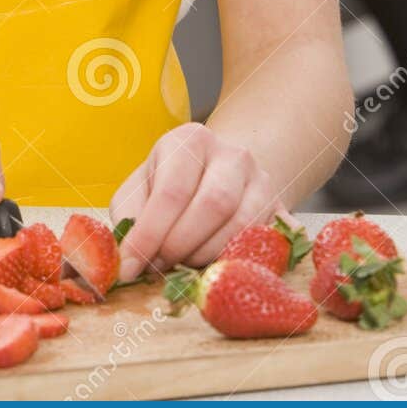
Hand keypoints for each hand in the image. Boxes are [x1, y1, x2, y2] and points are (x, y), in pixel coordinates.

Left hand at [109, 123, 285, 279]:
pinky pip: (266, 242)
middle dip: (181, 245)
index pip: (172, 190)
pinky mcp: (280, 208)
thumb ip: (130, 216)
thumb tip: (126, 260)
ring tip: (184, 263)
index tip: (132, 266)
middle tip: (161, 265)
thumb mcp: (142, 186)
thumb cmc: (171, 181)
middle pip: (213, 204)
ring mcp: (262, 180)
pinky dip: (239, 261)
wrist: (222, 169)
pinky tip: (217, 267)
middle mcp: (231, 153)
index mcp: (189, 139)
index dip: (150, 233)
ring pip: (242, 225)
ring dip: (206, 256)